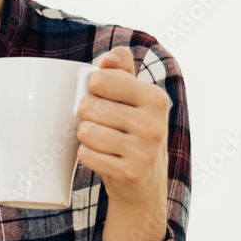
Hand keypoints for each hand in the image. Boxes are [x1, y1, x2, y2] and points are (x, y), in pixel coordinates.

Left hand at [75, 46, 169, 240]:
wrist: (145, 182)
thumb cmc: (131, 129)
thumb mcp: (134, 97)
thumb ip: (121, 69)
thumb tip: (108, 58)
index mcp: (155, 98)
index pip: (100, 79)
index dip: (93, 88)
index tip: (104, 97)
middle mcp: (154, 124)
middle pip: (89, 106)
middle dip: (85, 115)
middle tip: (101, 123)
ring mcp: (144, 151)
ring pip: (86, 131)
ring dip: (85, 136)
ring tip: (102, 140)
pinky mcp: (129, 173)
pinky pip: (86, 154)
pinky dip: (87, 155)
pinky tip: (104, 157)